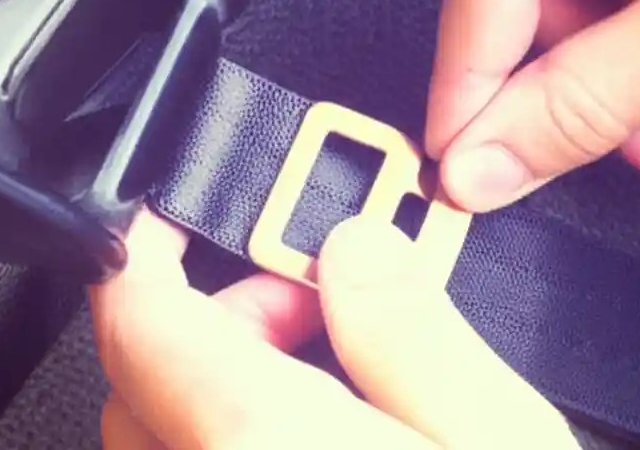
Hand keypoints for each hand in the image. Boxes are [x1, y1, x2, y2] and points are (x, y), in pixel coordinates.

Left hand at [90, 210, 574, 448]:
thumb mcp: (501, 441)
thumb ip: (413, 334)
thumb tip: (358, 249)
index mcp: (261, 448)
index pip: (139, 322)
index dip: (138, 248)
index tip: (163, 214)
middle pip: (143, 384)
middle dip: (217, 321)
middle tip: (316, 304)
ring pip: (163, 442)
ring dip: (222, 389)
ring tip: (334, 382)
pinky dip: (232, 442)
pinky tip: (324, 437)